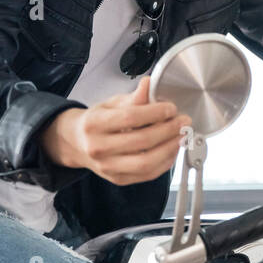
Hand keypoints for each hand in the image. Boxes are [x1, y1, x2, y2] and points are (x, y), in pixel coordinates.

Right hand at [39, 77, 192, 185]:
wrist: (78, 143)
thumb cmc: (97, 121)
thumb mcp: (111, 104)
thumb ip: (133, 97)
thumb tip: (150, 83)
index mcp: (95, 124)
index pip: (130, 118)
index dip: (155, 113)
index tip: (171, 108)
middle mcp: (98, 148)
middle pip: (141, 142)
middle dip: (168, 131)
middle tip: (184, 121)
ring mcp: (108, 167)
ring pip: (145, 163)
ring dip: (170, 149)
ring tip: (181, 136)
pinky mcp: (118, 179)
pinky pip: (147, 175)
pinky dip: (165, 163)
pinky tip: (172, 149)